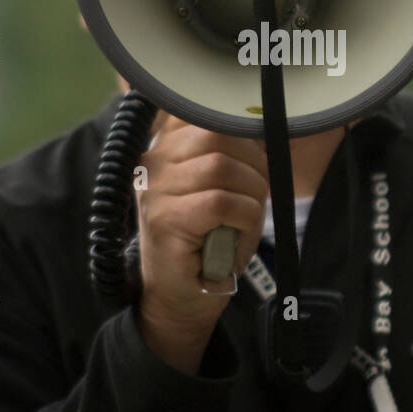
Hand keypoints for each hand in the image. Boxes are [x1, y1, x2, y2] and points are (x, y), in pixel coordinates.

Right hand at [133, 113, 268, 373]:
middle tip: (256, 198)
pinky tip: (237, 241)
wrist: (180, 299)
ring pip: (224, 168)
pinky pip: (223, 203)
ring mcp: (155, 190)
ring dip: (252, 197)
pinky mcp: (166, 220)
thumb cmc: (205, 243)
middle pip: (218, 134)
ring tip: (245, 224)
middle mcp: (153, 162)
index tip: (254, 158)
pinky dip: (245, 221)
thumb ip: (228, 154)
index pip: (205, 112)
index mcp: (166, 148)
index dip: (240, 131)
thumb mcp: (215, 189)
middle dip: (253, 165)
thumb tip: (259, 120)